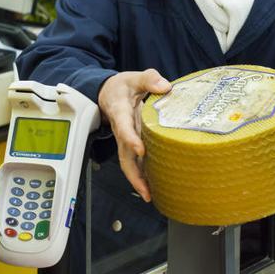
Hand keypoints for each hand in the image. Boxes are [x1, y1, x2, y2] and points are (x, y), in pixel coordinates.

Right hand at [98, 69, 171, 201]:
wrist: (108, 93)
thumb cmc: (122, 86)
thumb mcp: (133, 78)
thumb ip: (149, 79)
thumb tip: (166, 87)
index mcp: (120, 112)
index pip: (123, 127)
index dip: (130, 139)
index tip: (140, 150)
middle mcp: (121, 130)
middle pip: (124, 155)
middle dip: (133, 174)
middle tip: (145, 191)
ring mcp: (125, 139)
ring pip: (128, 163)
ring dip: (137, 180)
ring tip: (149, 195)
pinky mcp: (130, 144)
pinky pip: (135, 161)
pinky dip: (142, 174)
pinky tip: (154, 186)